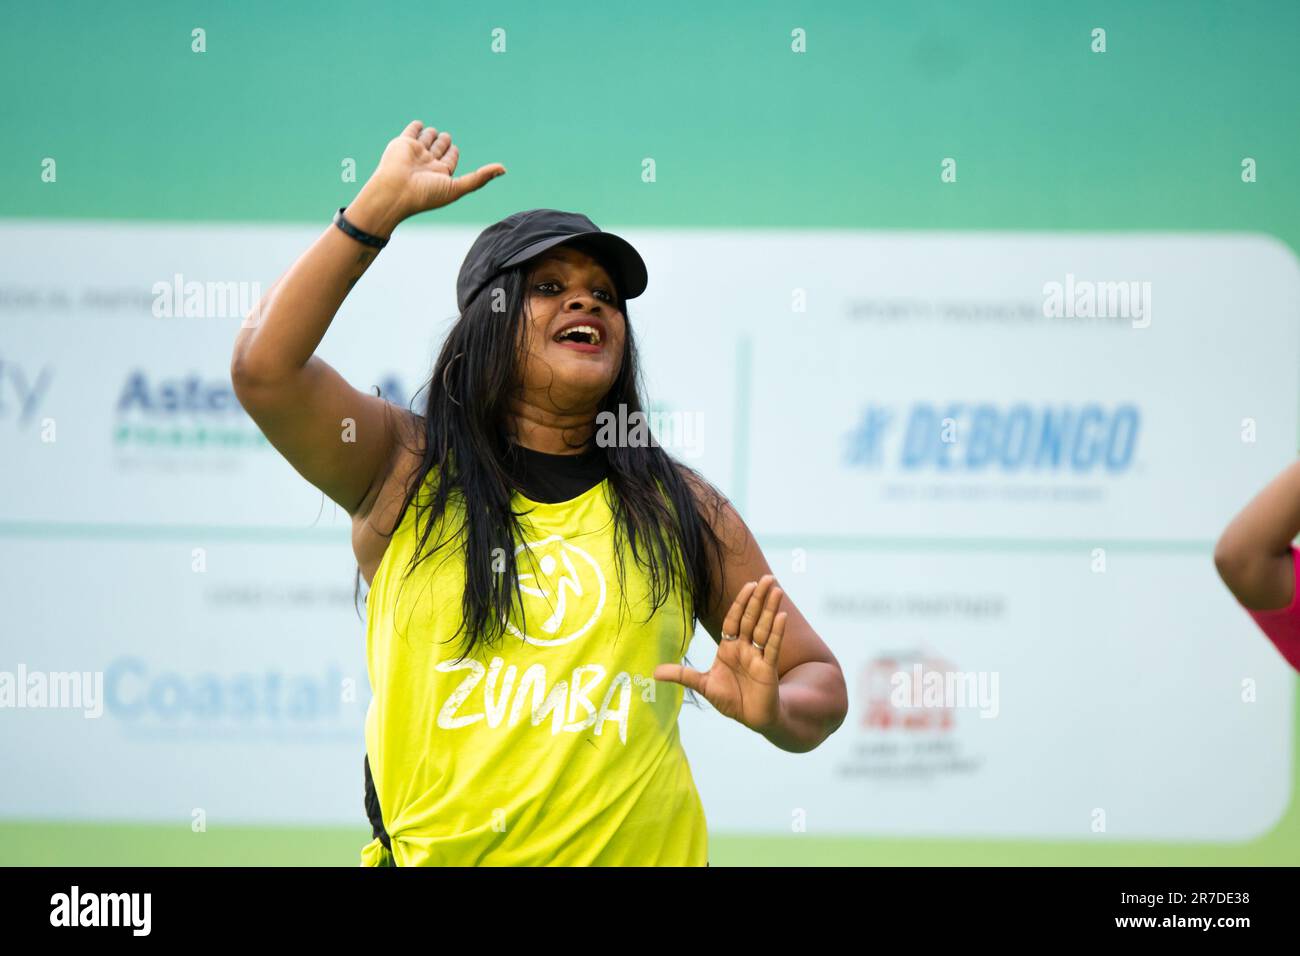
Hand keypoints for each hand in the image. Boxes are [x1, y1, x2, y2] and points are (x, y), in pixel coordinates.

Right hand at [364, 120, 505, 226]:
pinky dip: (416, 127)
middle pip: (438, 148)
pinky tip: (420, 125)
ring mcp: (415, 153)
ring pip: (426, 138)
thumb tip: (504, 169)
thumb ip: (480, 178)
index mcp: (440, 174)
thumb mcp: (457, 188)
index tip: (454, 150)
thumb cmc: (425, 194)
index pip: (449, 159)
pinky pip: (411, 131)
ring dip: (431, 134)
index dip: (453, 153)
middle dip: (443, 142)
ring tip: (434, 134)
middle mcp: (428, 163)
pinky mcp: (403, 143)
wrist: (395, 191)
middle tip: (445, 139)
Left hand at [654, 574, 787, 733]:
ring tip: (776, 590)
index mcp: (730, 647)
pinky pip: (773, 647)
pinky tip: (781, 615)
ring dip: (770, 609)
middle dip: (758, 598)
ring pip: (764, 628)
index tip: (748, 585)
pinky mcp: (768, 669)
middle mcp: (745, 648)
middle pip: (751, 618)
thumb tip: (654, 673)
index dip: (740, 603)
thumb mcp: (703, 685)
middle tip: (766, 578)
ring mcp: (758, 657)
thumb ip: (682, 676)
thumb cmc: (730, 699)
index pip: (734, 620)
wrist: (751, 719)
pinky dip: (777, 632)